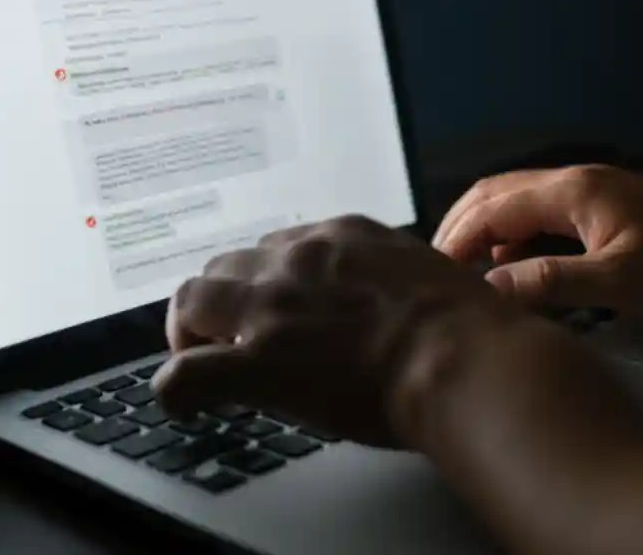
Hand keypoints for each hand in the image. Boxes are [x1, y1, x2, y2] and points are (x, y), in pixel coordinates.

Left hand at [154, 215, 520, 446]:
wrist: (461, 357)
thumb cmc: (465, 326)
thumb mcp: (428, 272)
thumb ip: (394, 275)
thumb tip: (394, 300)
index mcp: (340, 236)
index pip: (280, 246)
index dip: (272, 283)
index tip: (280, 310)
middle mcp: (296, 259)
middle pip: (229, 265)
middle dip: (225, 300)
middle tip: (234, 336)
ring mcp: (271, 309)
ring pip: (192, 299)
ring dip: (192, 329)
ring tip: (204, 359)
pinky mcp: (257, 363)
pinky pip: (183, 373)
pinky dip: (176, 390)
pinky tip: (188, 406)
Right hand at [432, 165, 642, 317]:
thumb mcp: (619, 281)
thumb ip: (551, 283)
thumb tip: (488, 290)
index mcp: (568, 192)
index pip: (489, 209)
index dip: (454, 241)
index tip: (434, 278)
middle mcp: (570, 180)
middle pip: (492, 193)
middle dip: (458, 228)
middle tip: (436, 271)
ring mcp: (585, 189)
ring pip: (514, 200)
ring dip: (483, 230)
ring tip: (465, 272)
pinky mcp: (599, 203)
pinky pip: (537, 211)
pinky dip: (511, 234)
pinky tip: (513, 268)